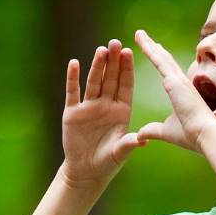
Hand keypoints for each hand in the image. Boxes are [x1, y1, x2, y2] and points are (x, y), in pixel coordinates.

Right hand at [60, 38, 146, 186]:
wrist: (85, 172)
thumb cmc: (107, 162)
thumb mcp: (120, 153)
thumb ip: (128, 144)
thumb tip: (143, 140)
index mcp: (121, 111)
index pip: (125, 86)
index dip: (126, 69)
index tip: (129, 52)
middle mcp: (106, 105)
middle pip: (110, 79)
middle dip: (113, 61)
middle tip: (115, 42)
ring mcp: (89, 107)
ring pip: (94, 82)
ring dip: (96, 66)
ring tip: (100, 50)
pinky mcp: (72, 112)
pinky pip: (73, 93)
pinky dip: (73, 78)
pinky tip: (74, 64)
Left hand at [133, 28, 215, 152]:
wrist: (204, 135)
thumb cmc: (190, 135)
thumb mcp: (166, 132)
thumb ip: (153, 130)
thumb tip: (140, 136)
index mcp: (180, 92)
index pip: (167, 72)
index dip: (160, 60)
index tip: (153, 50)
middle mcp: (180, 82)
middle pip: (164, 60)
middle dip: (154, 47)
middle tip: (143, 36)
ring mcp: (178, 80)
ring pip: (161, 57)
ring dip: (149, 45)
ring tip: (139, 34)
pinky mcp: (174, 81)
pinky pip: (159, 61)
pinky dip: (150, 50)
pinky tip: (141, 41)